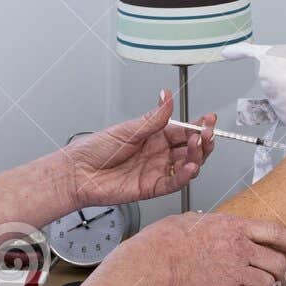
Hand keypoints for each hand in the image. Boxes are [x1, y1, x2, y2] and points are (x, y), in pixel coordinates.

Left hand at [64, 90, 216, 206]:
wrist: (77, 172)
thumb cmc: (94, 150)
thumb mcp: (127, 129)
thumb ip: (152, 118)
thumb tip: (166, 96)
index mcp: (154, 136)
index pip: (183, 130)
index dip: (197, 125)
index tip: (208, 119)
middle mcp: (158, 154)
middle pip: (190, 149)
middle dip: (203, 141)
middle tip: (206, 133)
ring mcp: (156, 171)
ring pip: (187, 166)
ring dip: (197, 157)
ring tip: (197, 146)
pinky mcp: (151, 188)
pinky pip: (173, 183)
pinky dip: (185, 176)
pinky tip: (190, 167)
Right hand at [140, 211, 285, 285]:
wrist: (156, 261)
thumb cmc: (167, 238)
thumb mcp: (193, 219)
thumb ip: (208, 222)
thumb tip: (206, 220)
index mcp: (235, 226)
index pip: (275, 232)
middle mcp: (240, 248)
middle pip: (277, 261)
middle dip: (282, 269)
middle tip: (282, 274)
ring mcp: (235, 270)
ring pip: (268, 282)